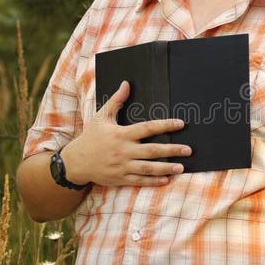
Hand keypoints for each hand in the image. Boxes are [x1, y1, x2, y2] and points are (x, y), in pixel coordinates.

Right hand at [63, 80, 191, 186]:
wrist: (75, 162)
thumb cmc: (90, 137)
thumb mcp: (101, 117)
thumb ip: (116, 101)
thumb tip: (126, 83)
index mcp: (121, 134)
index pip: (147, 128)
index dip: (165, 125)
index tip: (180, 124)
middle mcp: (124, 151)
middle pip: (152, 150)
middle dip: (172, 150)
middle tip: (188, 150)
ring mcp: (122, 166)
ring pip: (148, 168)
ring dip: (166, 167)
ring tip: (182, 167)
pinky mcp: (120, 179)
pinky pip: (140, 181)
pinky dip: (153, 181)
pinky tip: (166, 179)